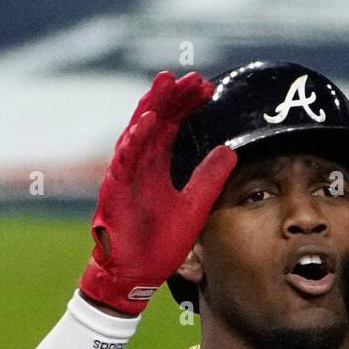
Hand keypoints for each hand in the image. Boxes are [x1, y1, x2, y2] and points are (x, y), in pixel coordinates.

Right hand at [78, 71, 236, 315]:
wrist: (138, 272)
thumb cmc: (160, 241)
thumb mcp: (195, 205)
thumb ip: (209, 177)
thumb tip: (231, 150)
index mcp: (158, 164)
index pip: (173, 125)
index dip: (188, 105)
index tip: (207, 88)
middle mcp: (141, 163)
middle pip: (157, 119)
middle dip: (173, 97)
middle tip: (192, 77)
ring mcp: (126, 173)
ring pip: (138, 131)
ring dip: (152, 106)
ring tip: (167, 83)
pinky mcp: (116, 189)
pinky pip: (125, 159)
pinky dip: (135, 139)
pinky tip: (148, 121)